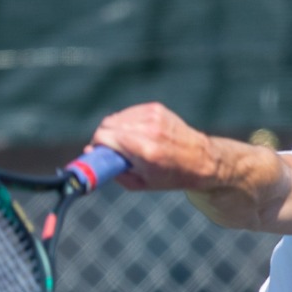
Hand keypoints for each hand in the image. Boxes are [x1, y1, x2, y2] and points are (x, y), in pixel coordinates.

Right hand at [88, 103, 216, 190]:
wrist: (201, 160)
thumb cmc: (170, 176)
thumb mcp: (140, 183)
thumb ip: (112, 170)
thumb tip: (90, 152)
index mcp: (145, 151)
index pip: (104, 137)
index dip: (96, 146)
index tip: (96, 153)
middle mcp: (149, 129)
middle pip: (107, 125)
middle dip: (103, 138)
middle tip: (110, 151)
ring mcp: (153, 116)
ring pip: (116, 118)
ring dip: (114, 130)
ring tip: (126, 145)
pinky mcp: (156, 108)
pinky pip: (128, 113)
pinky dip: (126, 123)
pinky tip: (136, 134)